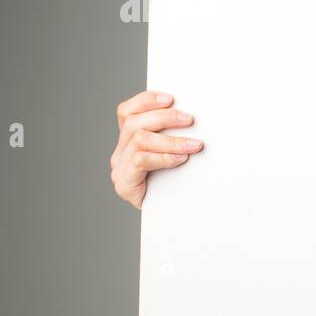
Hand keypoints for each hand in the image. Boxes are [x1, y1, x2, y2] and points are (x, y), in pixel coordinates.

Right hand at [110, 90, 203, 209]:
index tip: (170, 98)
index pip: (126, 112)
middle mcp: (119, 152)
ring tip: (194, 144)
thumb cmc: (177, 182)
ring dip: (171, 140)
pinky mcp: (124, 184)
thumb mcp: (174, 152)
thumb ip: (174, 135)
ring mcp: (119, 168)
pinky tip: (181, 159)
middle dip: (165, 118)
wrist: (173, 218)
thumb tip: (195, 117)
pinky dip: (164, 157)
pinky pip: (140, 161)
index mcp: (127, 140)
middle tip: (190, 120)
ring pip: (139, 140)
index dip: (145, 101)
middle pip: (133, 123)